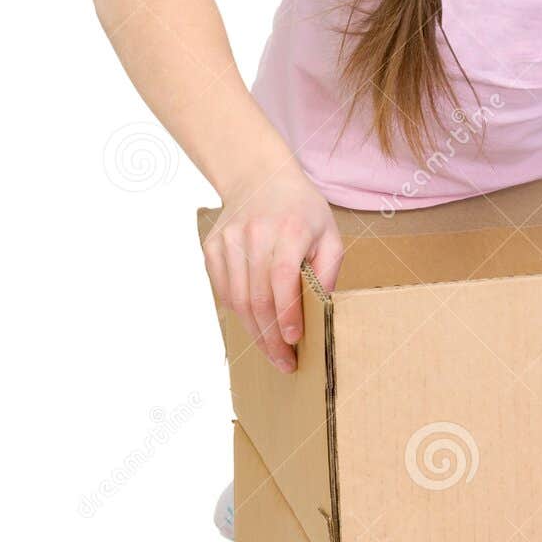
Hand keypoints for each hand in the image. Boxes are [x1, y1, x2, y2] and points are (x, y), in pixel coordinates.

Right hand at [203, 163, 343, 372]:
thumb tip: (322, 310)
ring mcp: (228, 240)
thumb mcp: (329, 234)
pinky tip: (254, 324)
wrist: (260, 179)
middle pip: (257, 296)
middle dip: (271, 336)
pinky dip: (238, 313)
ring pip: (237, 299)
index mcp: (289, 228)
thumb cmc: (301, 211)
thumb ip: (328, 271)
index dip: (286, 314)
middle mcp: (254, 233)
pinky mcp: (212, 247)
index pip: (282, 279)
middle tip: (284, 361)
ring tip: (270, 351)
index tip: (294, 340)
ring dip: (254, 332)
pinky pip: (223, 291)